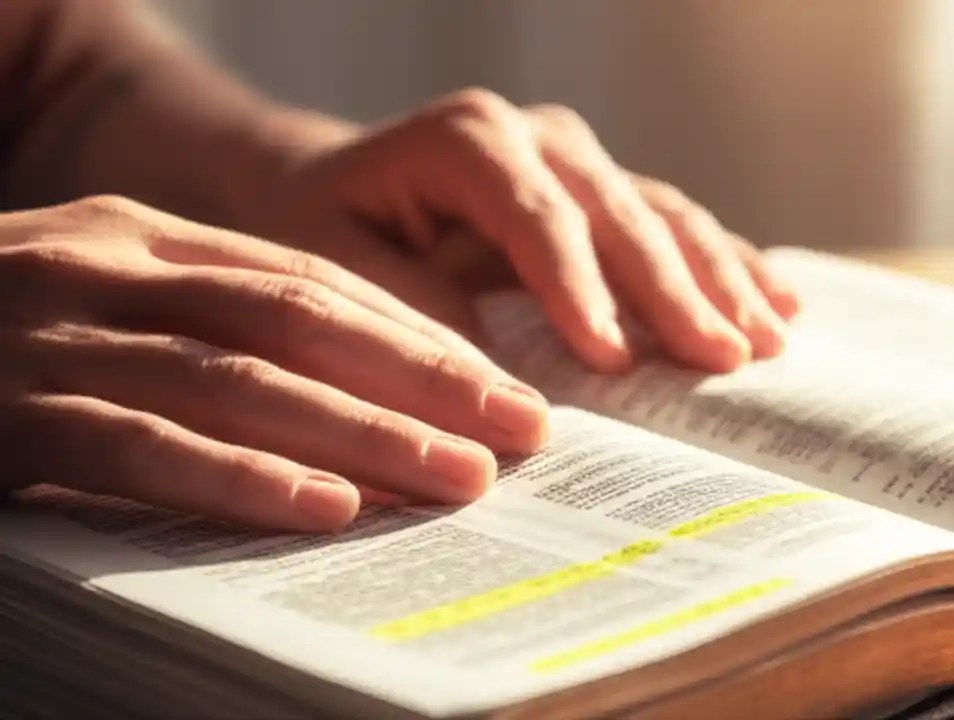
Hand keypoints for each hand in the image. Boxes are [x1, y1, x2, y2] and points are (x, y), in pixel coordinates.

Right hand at [0, 196, 549, 530]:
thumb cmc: (0, 348)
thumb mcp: (111, 315)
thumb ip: (214, 339)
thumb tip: (353, 408)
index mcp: (146, 242)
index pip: (314, 284)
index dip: (419, 339)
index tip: (507, 391)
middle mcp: (107, 270)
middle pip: (298, 320)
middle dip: (421, 377)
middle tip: (521, 431)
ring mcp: (50, 338)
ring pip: (234, 380)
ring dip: (358, 430)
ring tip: (456, 477)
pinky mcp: (0, 417)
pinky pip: (133, 448)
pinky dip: (231, 478)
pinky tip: (318, 507)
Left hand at [243, 89, 799, 373]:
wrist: (330, 186)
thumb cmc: (326, 230)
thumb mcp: (337, 271)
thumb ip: (415, 318)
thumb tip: (501, 391)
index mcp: (465, 140)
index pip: (538, 217)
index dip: (581, 290)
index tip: (614, 363)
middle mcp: (536, 135)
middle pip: (619, 213)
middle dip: (673, 291)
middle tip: (723, 361)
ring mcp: (579, 156)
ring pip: (663, 214)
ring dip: (718, 279)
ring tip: (767, 341)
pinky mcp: (605, 187)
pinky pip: (676, 222)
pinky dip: (727, 264)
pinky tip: (779, 301)